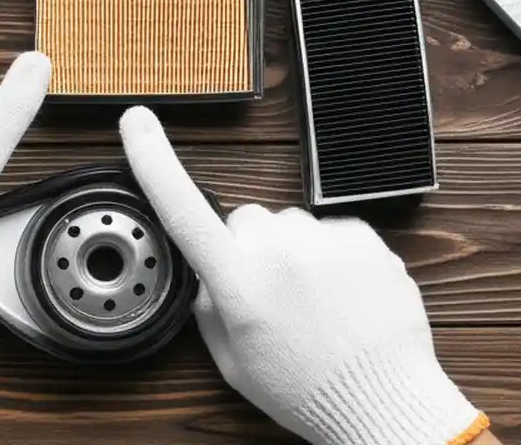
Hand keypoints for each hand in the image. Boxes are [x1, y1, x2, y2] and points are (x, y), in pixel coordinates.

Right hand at [119, 107, 487, 444]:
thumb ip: (209, 308)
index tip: (137, 120)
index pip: (183, 209)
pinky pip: (330, 232)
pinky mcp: (364, 237)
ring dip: (293, 253)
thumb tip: (205, 274)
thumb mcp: (233, 362)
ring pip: (290, 226)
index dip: (154, 159)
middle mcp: (280, 252)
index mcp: (239, 283)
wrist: (383, 400)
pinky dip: (331, 256)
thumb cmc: (307, 390)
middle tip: (270, 298)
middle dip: (247, 247)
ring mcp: (325, 240)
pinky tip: (341, 298)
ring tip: (314, 306)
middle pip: (244, 220)